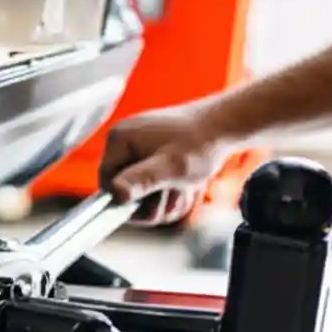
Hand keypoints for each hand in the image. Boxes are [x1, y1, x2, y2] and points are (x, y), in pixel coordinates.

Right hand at [98, 106, 225, 225]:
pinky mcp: (151, 155)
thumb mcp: (171, 167)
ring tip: (184, 188)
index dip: (126, 200)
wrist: (225, 127)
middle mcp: (124, 142)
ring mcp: (137, 149)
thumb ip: (142, 180)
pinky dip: (168, 191)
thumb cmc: (200, 144)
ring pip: (140, 193)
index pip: (106, 182)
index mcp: (120, 139)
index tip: (150, 204)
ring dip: (164, 200)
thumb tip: (116, 194)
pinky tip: (185, 185)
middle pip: (124, 191)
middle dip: (151, 202)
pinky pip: (152, 186)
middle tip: (175, 194)